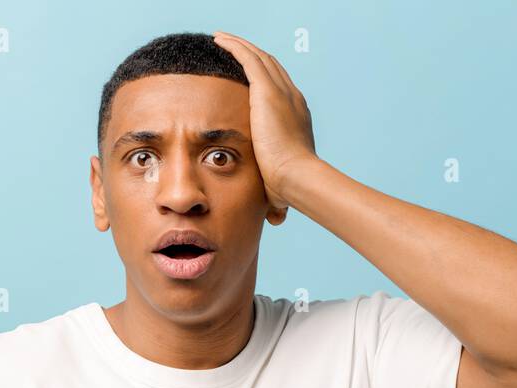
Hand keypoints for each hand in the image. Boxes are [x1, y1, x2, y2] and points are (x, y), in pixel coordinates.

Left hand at [212, 31, 316, 212]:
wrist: (297, 178)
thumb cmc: (292, 188)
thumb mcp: (282, 189)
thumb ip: (278, 198)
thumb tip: (277, 219)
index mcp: (296, 116)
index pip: (279, 90)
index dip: (265, 79)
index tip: (249, 78)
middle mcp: (292, 98)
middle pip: (270, 67)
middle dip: (252, 56)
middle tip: (232, 49)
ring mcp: (281, 92)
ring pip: (259, 58)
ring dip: (240, 46)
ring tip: (221, 39)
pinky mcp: (268, 91)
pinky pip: (249, 58)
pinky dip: (234, 46)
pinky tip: (219, 40)